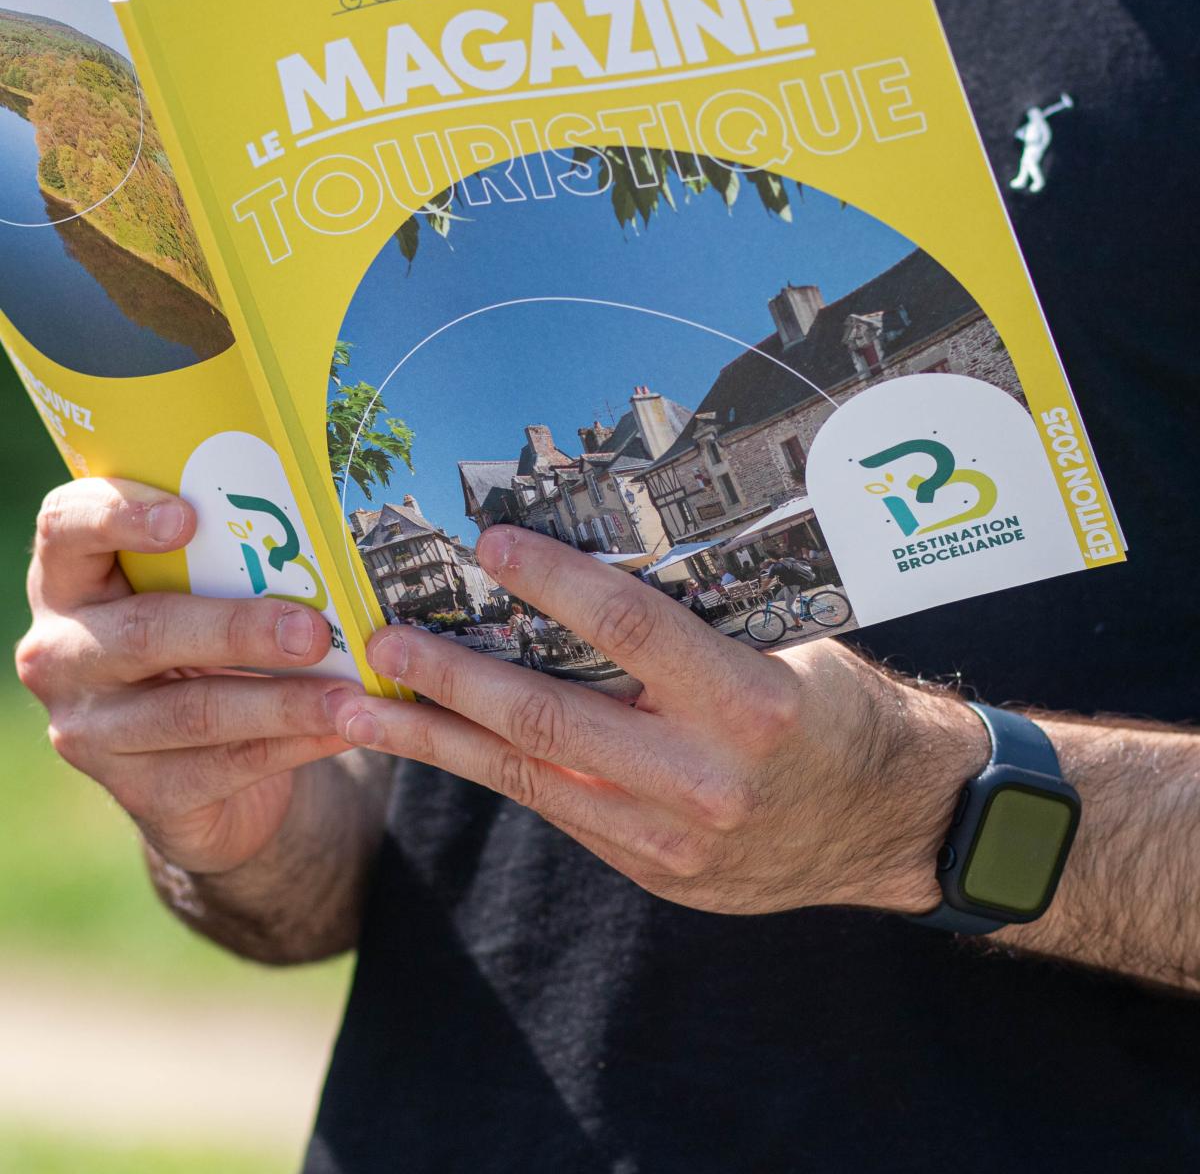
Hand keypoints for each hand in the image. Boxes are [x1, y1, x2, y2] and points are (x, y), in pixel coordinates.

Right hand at [16, 478, 347, 874]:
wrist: (187, 767)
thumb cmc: (196, 643)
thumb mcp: (191, 594)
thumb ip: (221, 562)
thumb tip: (317, 538)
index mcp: (69, 583)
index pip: (66, 529)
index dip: (119, 515)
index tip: (187, 517)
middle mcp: (62, 655)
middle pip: (146, 631)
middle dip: (238, 629)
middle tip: (312, 631)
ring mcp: (92, 731)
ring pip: (193, 712)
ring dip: (282, 702)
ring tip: (347, 695)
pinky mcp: (139, 793)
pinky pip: (226, 766)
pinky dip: (292, 745)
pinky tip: (340, 729)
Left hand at [325, 526, 988, 914]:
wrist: (889, 824)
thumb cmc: (840, 710)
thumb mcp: (790, 649)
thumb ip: (698, 622)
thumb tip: (593, 561)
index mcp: (749, 706)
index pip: (630, 630)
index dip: (553, 583)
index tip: (488, 544)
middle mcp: (703, 780)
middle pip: (551, 719)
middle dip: (453, 678)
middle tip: (381, 641)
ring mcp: (671, 839)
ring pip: (530, 777)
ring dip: (437, 739)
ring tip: (361, 706)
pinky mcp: (651, 868)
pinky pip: (555, 808)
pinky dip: (490, 769)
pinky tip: (436, 742)